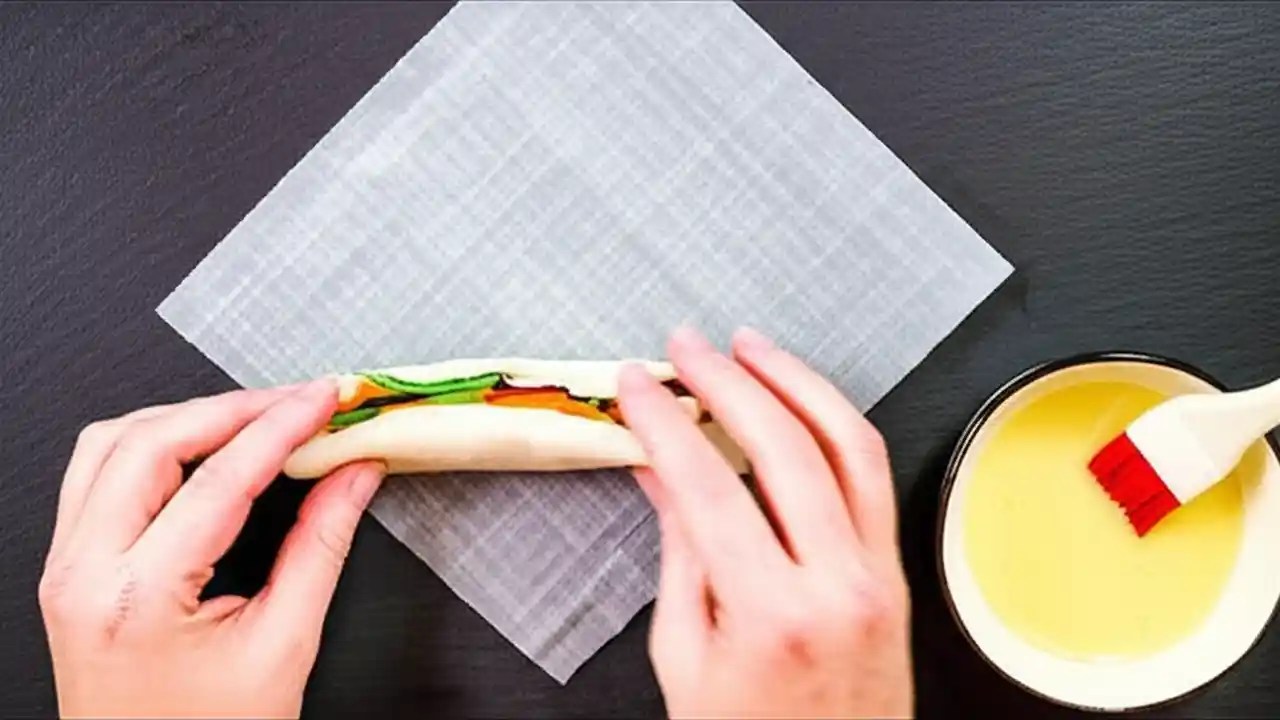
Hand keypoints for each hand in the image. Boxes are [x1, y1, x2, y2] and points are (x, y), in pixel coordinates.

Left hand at [38, 381, 383, 718]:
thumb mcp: (284, 645)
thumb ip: (321, 547)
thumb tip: (353, 475)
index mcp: (135, 600)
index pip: (216, 481)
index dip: (280, 427)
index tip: (325, 401)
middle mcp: (83, 575)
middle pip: (148, 442)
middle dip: (233, 409)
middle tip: (299, 402)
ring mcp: (66, 569)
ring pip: (111, 445)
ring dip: (187, 419)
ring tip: (256, 418)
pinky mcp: (70, 569)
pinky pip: (97, 473)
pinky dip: (155, 444)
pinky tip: (204, 448)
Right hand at [620, 328, 912, 718]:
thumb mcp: (684, 656)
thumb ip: (677, 552)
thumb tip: (659, 470)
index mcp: (772, 616)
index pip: (709, 486)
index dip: (666, 423)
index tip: (638, 387)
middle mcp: (837, 586)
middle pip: (784, 447)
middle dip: (727, 382)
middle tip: (685, 349)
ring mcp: (878, 575)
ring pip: (848, 443)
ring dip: (795, 381)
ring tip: (748, 347)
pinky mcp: (896, 572)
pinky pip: (873, 474)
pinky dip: (835, 421)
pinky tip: (800, 396)